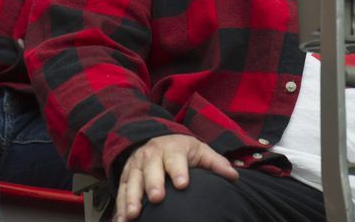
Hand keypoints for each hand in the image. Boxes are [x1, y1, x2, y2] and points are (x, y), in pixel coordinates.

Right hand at [115, 134, 238, 220]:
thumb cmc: (182, 151)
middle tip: (157, 198)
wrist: (156, 140)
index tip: (182, 184)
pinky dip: (119, 207)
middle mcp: (151, 155)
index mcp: (171, 149)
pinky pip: (121, 191)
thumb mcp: (200, 151)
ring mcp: (136, 166)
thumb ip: (215, 163)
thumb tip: (234, 176)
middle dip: (152, 184)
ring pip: (132, 181)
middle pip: (151, 169)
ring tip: (133, 215)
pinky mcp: (126, 176)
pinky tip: (121, 221)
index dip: (178, 171)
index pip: (175, 159)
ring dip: (131, 198)